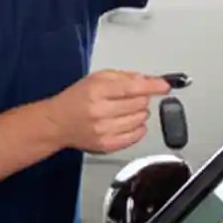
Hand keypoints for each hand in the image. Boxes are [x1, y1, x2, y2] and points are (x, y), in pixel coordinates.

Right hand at [44, 70, 171, 153]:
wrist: (57, 123)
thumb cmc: (76, 99)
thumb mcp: (96, 78)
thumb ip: (122, 77)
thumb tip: (146, 80)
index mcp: (97, 91)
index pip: (133, 88)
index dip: (153, 86)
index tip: (164, 86)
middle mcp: (101, 111)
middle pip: (140, 104)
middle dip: (142, 99)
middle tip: (132, 98)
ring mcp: (104, 130)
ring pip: (141, 120)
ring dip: (139, 113)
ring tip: (126, 111)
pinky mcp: (107, 145)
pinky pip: (136, 136)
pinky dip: (138, 128)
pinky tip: (128, 122)